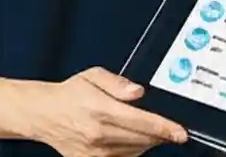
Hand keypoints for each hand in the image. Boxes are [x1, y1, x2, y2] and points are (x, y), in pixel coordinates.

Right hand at [32, 67, 188, 156]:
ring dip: (147, 143)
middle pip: (142, 139)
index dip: (165, 128)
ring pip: (135, 151)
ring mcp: (94, 152)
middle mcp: (98, 133)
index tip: (181, 133)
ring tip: (145, 130)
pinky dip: (133, 151)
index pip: (141, 122)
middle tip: (170, 130)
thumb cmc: (71, 93)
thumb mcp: (93, 76)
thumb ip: (118, 83)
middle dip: (160, 135)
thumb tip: (138, 92)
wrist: (44, 114)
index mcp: (100, 109)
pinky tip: (131, 140)